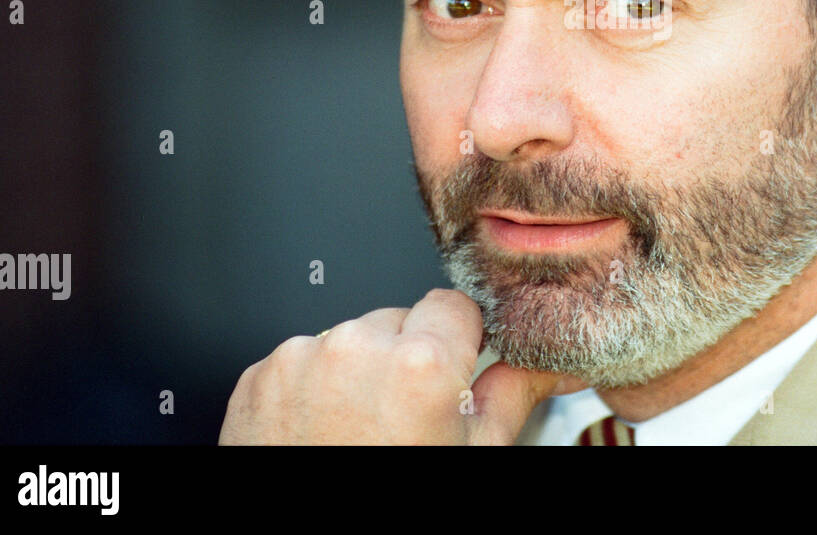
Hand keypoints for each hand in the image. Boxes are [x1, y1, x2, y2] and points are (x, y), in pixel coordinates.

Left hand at [218, 288, 584, 444]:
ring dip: (360, 369)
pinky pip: (304, 359)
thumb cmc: (397, 512)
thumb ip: (514, 393)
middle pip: (400, 320)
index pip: (454, 304)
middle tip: (407, 415)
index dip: (459, 340)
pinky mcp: (259, 376)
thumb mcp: (472, 455)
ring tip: (360, 428)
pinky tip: (324, 428)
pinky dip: (315, 385)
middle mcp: (356, 348)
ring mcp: (301, 359)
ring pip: (350, 337)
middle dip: (407, 356)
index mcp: (420, 363)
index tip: (454, 370)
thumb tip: (557, 366)